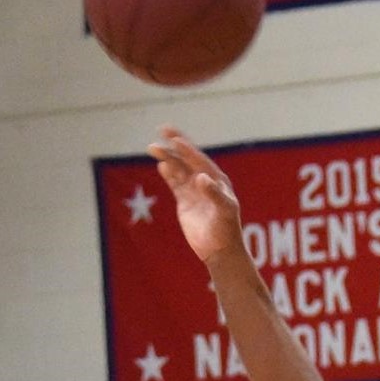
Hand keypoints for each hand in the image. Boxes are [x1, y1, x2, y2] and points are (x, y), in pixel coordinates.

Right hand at [148, 127, 243, 263]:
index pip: (200, 160)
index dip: (187, 149)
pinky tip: (161, 165)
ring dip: (167, 157)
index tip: (175, 139)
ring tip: (152, 147)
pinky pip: (175, 183)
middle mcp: (206, 181)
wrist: (220, 250)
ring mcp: (195, 190)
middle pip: (187, 159)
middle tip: (162, 130)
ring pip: (178, 169)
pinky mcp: (185, 201)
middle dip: (175, 145)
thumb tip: (201, 178)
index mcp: (217, 180)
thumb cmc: (226, 230)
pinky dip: (168, 173)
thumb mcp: (224, 211)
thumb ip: (214, 194)